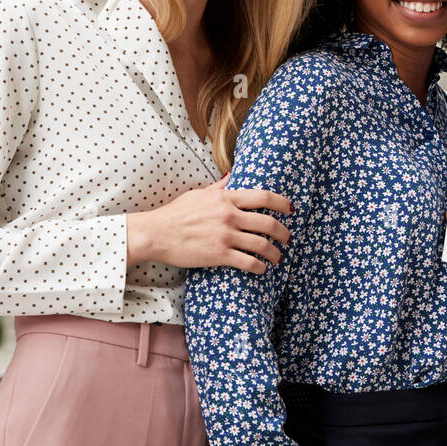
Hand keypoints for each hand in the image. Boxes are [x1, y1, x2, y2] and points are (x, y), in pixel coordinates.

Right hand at [126, 173, 293, 272]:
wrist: (155, 233)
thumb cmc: (175, 213)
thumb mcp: (198, 195)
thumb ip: (218, 188)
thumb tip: (231, 176)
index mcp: (226, 198)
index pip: (263, 197)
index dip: (282, 203)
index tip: (291, 209)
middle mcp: (229, 215)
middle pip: (268, 223)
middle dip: (283, 232)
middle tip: (288, 238)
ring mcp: (225, 236)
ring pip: (262, 244)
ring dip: (275, 253)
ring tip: (278, 257)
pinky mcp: (219, 255)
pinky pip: (248, 262)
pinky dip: (259, 267)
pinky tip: (262, 269)